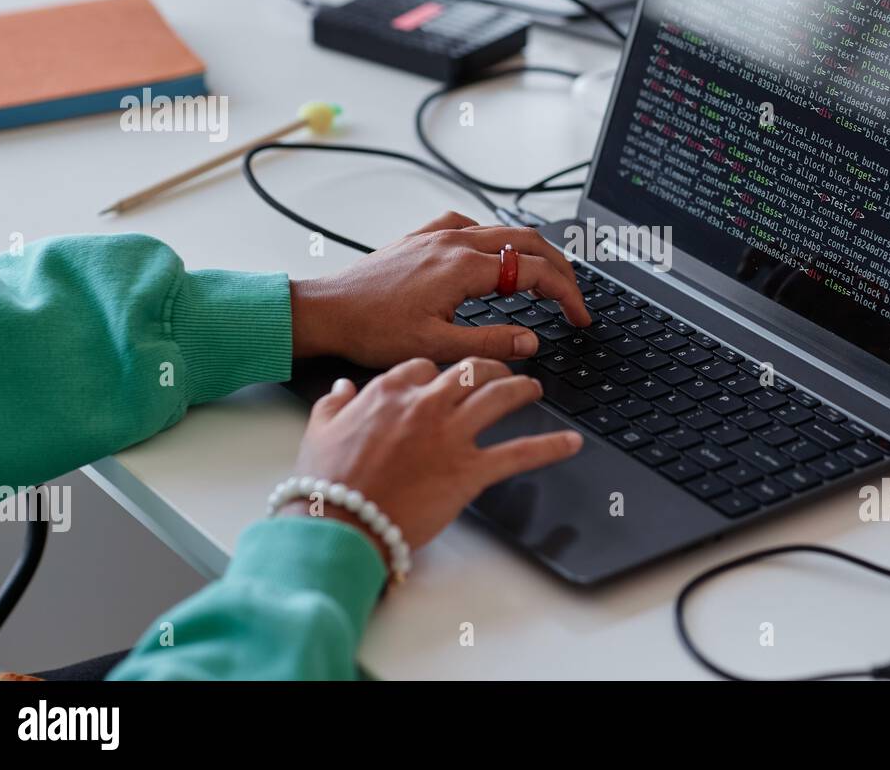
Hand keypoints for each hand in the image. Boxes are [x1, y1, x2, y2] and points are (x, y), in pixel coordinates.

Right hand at [282, 357, 581, 558]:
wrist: (340, 522)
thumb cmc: (326, 483)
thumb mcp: (319, 431)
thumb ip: (334, 405)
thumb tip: (341, 390)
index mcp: (389, 392)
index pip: (424, 367)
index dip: (439, 373)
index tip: (445, 380)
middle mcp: (425, 404)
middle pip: (470, 371)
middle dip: (491, 369)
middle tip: (502, 374)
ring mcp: (451, 434)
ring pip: (499, 396)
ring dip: (522, 389)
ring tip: (534, 389)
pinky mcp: (469, 469)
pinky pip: (519, 452)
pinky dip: (550, 446)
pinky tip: (570, 443)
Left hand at [289, 211, 589, 367]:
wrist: (326, 311)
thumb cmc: (372, 330)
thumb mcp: (437, 347)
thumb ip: (490, 344)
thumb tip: (531, 342)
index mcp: (465, 268)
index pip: (536, 273)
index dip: (567, 296)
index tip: (579, 317)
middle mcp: (455, 243)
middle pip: (529, 242)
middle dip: (561, 269)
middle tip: (573, 297)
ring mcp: (438, 236)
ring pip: (503, 230)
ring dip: (532, 251)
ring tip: (545, 278)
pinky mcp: (420, 238)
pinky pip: (468, 225)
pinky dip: (494, 238)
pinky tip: (493, 254)